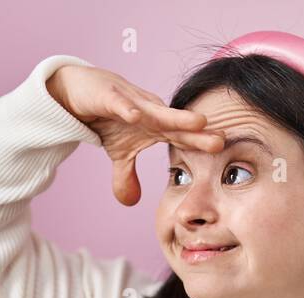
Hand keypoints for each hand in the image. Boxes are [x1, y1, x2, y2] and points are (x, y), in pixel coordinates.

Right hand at [47, 63, 224, 205]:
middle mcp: (149, 112)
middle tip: (223, 140)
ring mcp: (131, 102)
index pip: (182, 137)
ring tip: (198, 122)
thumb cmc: (107, 118)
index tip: (225, 152)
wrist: (78, 90)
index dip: (201, 144)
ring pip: (156, 111)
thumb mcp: (118, 152)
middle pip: (178, 124)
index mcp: (155, 126)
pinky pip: (120, 104)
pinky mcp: (109, 96)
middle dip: (200, 132)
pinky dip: (128, 109)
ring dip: (177, 117)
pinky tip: (136, 116)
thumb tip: (132, 202)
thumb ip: (127, 175)